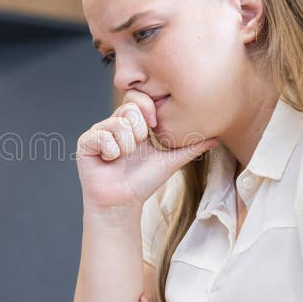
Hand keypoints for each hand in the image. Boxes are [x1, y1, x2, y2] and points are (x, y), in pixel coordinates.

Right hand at [76, 89, 216, 212]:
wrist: (123, 203)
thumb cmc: (143, 182)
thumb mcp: (171, 161)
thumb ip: (191, 147)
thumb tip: (216, 137)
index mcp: (133, 123)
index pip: (138, 98)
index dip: (148, 109)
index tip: (155, 127)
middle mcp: (114, 123)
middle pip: (129, 108)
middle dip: (139, 132)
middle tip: (137, 148)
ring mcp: (99, 132)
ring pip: (117, 123)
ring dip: (126, 147)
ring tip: (123, 158)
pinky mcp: (86, 143)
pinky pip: (102, 136)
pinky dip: (111, 152)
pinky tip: (110, 162)